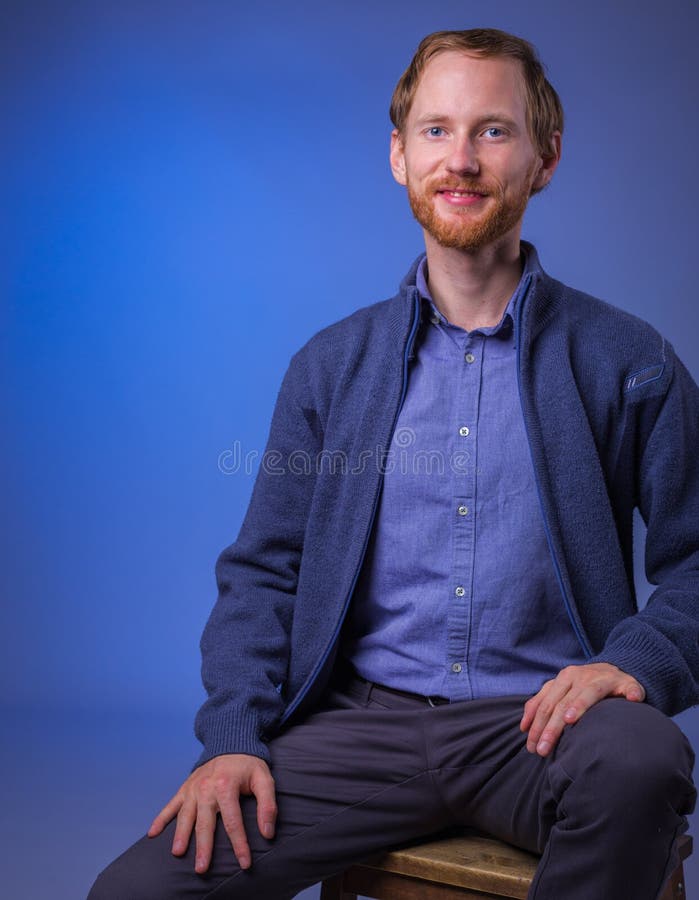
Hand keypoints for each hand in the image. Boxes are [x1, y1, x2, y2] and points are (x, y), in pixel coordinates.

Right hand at [147, 753, 276, 873]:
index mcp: (227, 786)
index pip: (233, 821)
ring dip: (180, 835)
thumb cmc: (248, 765)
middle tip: (202, 869)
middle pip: (205, 822)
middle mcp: (206, 788)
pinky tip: (152, 833)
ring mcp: (193, 789)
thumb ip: (268, 805)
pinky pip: (171, 805)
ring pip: (185, 816)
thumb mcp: (264, 779)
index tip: (245, 863)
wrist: (230, 742)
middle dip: (204, 847)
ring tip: (178, 853)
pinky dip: (161, 819)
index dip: (240, 844)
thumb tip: (267, 833)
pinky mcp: (185, 788)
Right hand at [520, 662, 644, 757]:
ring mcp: (561, 679)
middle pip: (560, 703)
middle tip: (542, 750)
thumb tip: (635, 697)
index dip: (577, 707)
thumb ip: (634, 691)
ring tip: (532, 746)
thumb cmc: (620, 686)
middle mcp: (576, 677)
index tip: (567, 722)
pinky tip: (524, 728)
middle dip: (549, 728)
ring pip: (545, 702)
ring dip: (536, 725)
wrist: (606, 668)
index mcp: (595, 680)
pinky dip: (529, 712)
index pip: (585, 694)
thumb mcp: (631, 686)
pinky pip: (538, 697)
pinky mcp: (552, 682)